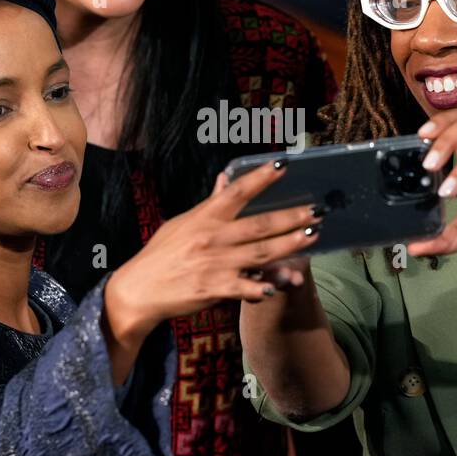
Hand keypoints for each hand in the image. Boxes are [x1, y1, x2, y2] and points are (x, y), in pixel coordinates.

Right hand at [104, 161, 322, 341]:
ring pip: (261, 253)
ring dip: (290, 245)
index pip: (237, 192)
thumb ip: (210, 203)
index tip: (283, 165)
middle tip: (317, 211)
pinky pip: (247, 287)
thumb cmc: (162, 255)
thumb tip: (225, 177)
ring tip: (313, 236)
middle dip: (291, 217)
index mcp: (204, 217)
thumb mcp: (182, 223)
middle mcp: (212, 238)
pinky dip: (265, 286)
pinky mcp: (215, 289)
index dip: (261, 177)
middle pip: (259, 225)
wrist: (139, 290)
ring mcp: (215, 264)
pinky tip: (283, 283)